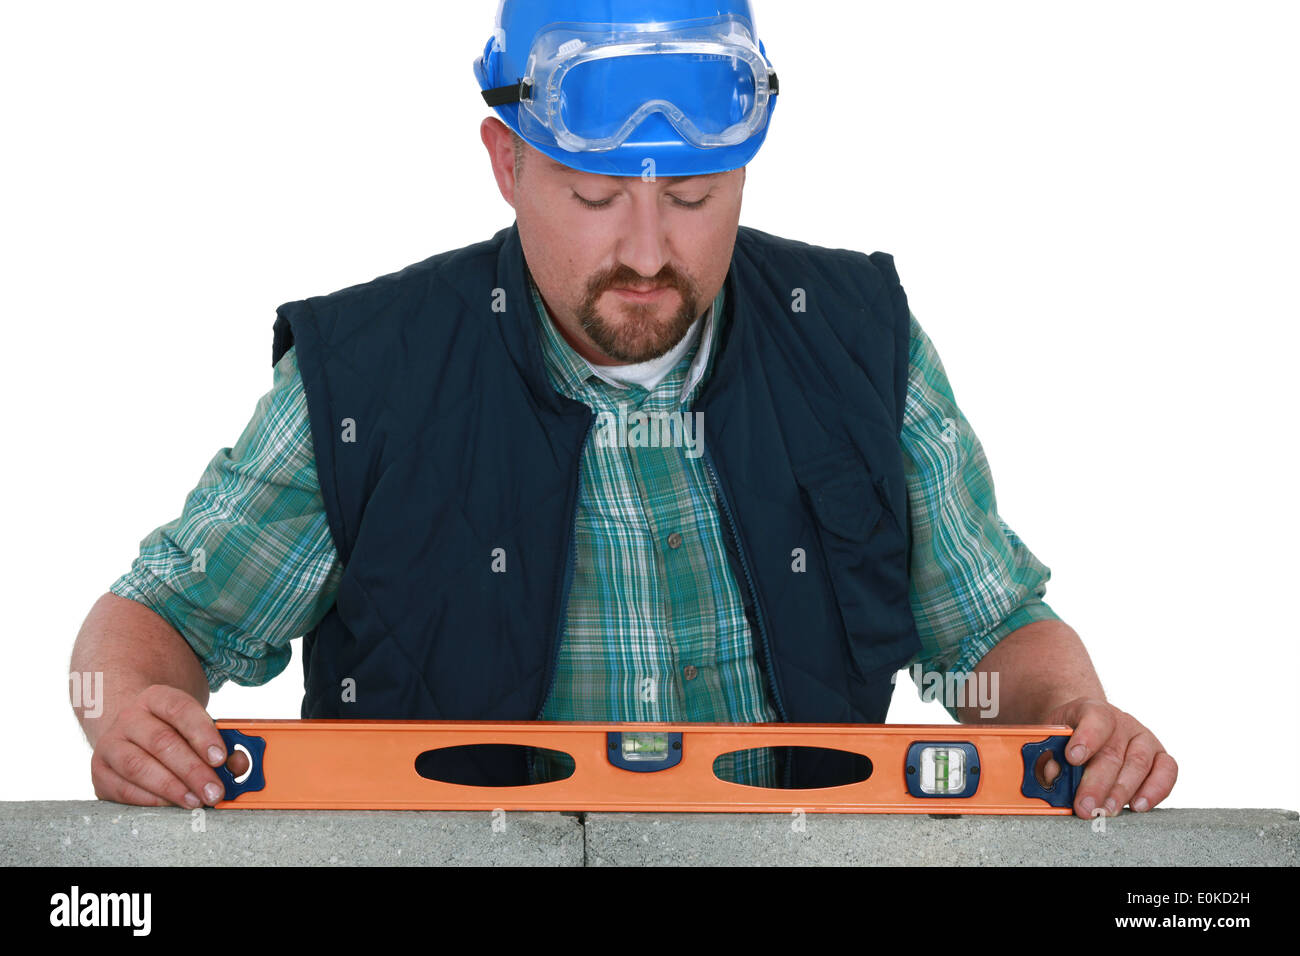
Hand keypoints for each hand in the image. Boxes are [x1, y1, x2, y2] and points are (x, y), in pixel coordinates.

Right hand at [90, 684, 248, 807]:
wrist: (131, 730)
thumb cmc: (173, 730)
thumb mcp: (196, 725)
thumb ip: (221, 742)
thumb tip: (240, 765)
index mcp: (156, 697)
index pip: (180, 710)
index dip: (202, 734)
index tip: (222, 758)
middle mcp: (129, 717)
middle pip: (161, 742)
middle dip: (192, 770)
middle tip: (214, 790)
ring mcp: (110, 744)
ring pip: (138, 766)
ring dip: (171, 788)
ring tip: (196, 801)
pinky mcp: (100, 772)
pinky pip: (123, 789)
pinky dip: (150, 800)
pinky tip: (171, 805)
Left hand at [1034, 697, 1176, 818]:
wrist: (1087, 727)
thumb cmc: (1068, 737)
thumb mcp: (1051, 738)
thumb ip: (1050, 755)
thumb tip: (1052, 775)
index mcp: (1091, 709)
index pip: (1094, 717)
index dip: (1086, 738)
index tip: (1072, 759)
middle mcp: (1121, 721)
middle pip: (1113, 752)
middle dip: (1097, 784)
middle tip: (1085, 807)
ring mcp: (1144, 738)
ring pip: (1139, 764)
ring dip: (1122, 792)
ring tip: (1106, 811)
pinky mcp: (1161, 756)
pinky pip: (1167, 772)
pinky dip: (1155, 790)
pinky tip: (1138, 806)